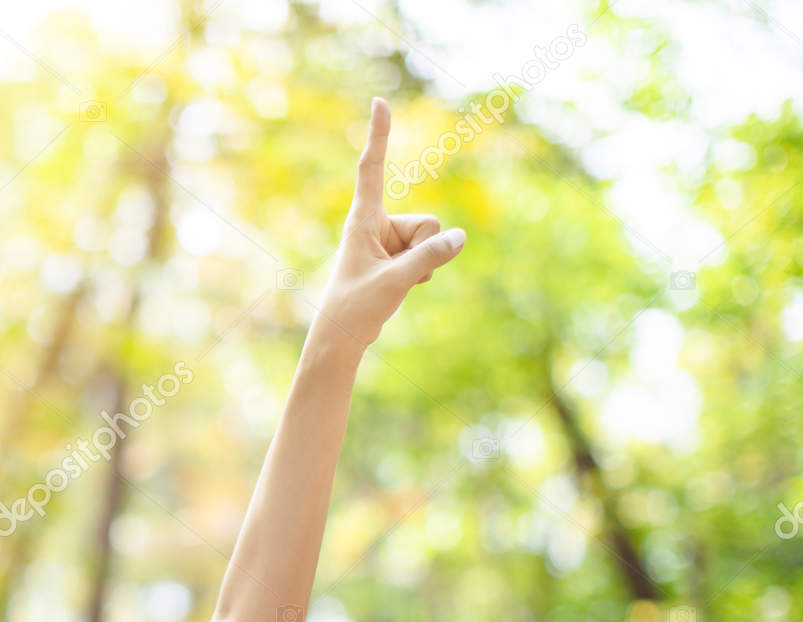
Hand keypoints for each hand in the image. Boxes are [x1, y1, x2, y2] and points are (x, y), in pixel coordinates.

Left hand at [314, 96, 464, 351]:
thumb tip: (460, 237)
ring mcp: (389, 240)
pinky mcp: (398, 256)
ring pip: (431, 240)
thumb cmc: (356, 308)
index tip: (379, 102)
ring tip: (392, 284)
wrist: (342, 337)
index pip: (373, 169)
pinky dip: (422, 273)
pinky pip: (429, 255)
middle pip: (426, 223)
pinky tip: (398, 287)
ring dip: (422, 265)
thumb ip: (429, 257)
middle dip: (423, 250)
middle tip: (392, 276)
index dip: (380, 135)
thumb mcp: (395, 282)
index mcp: (363, 220)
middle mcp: (377, 224)